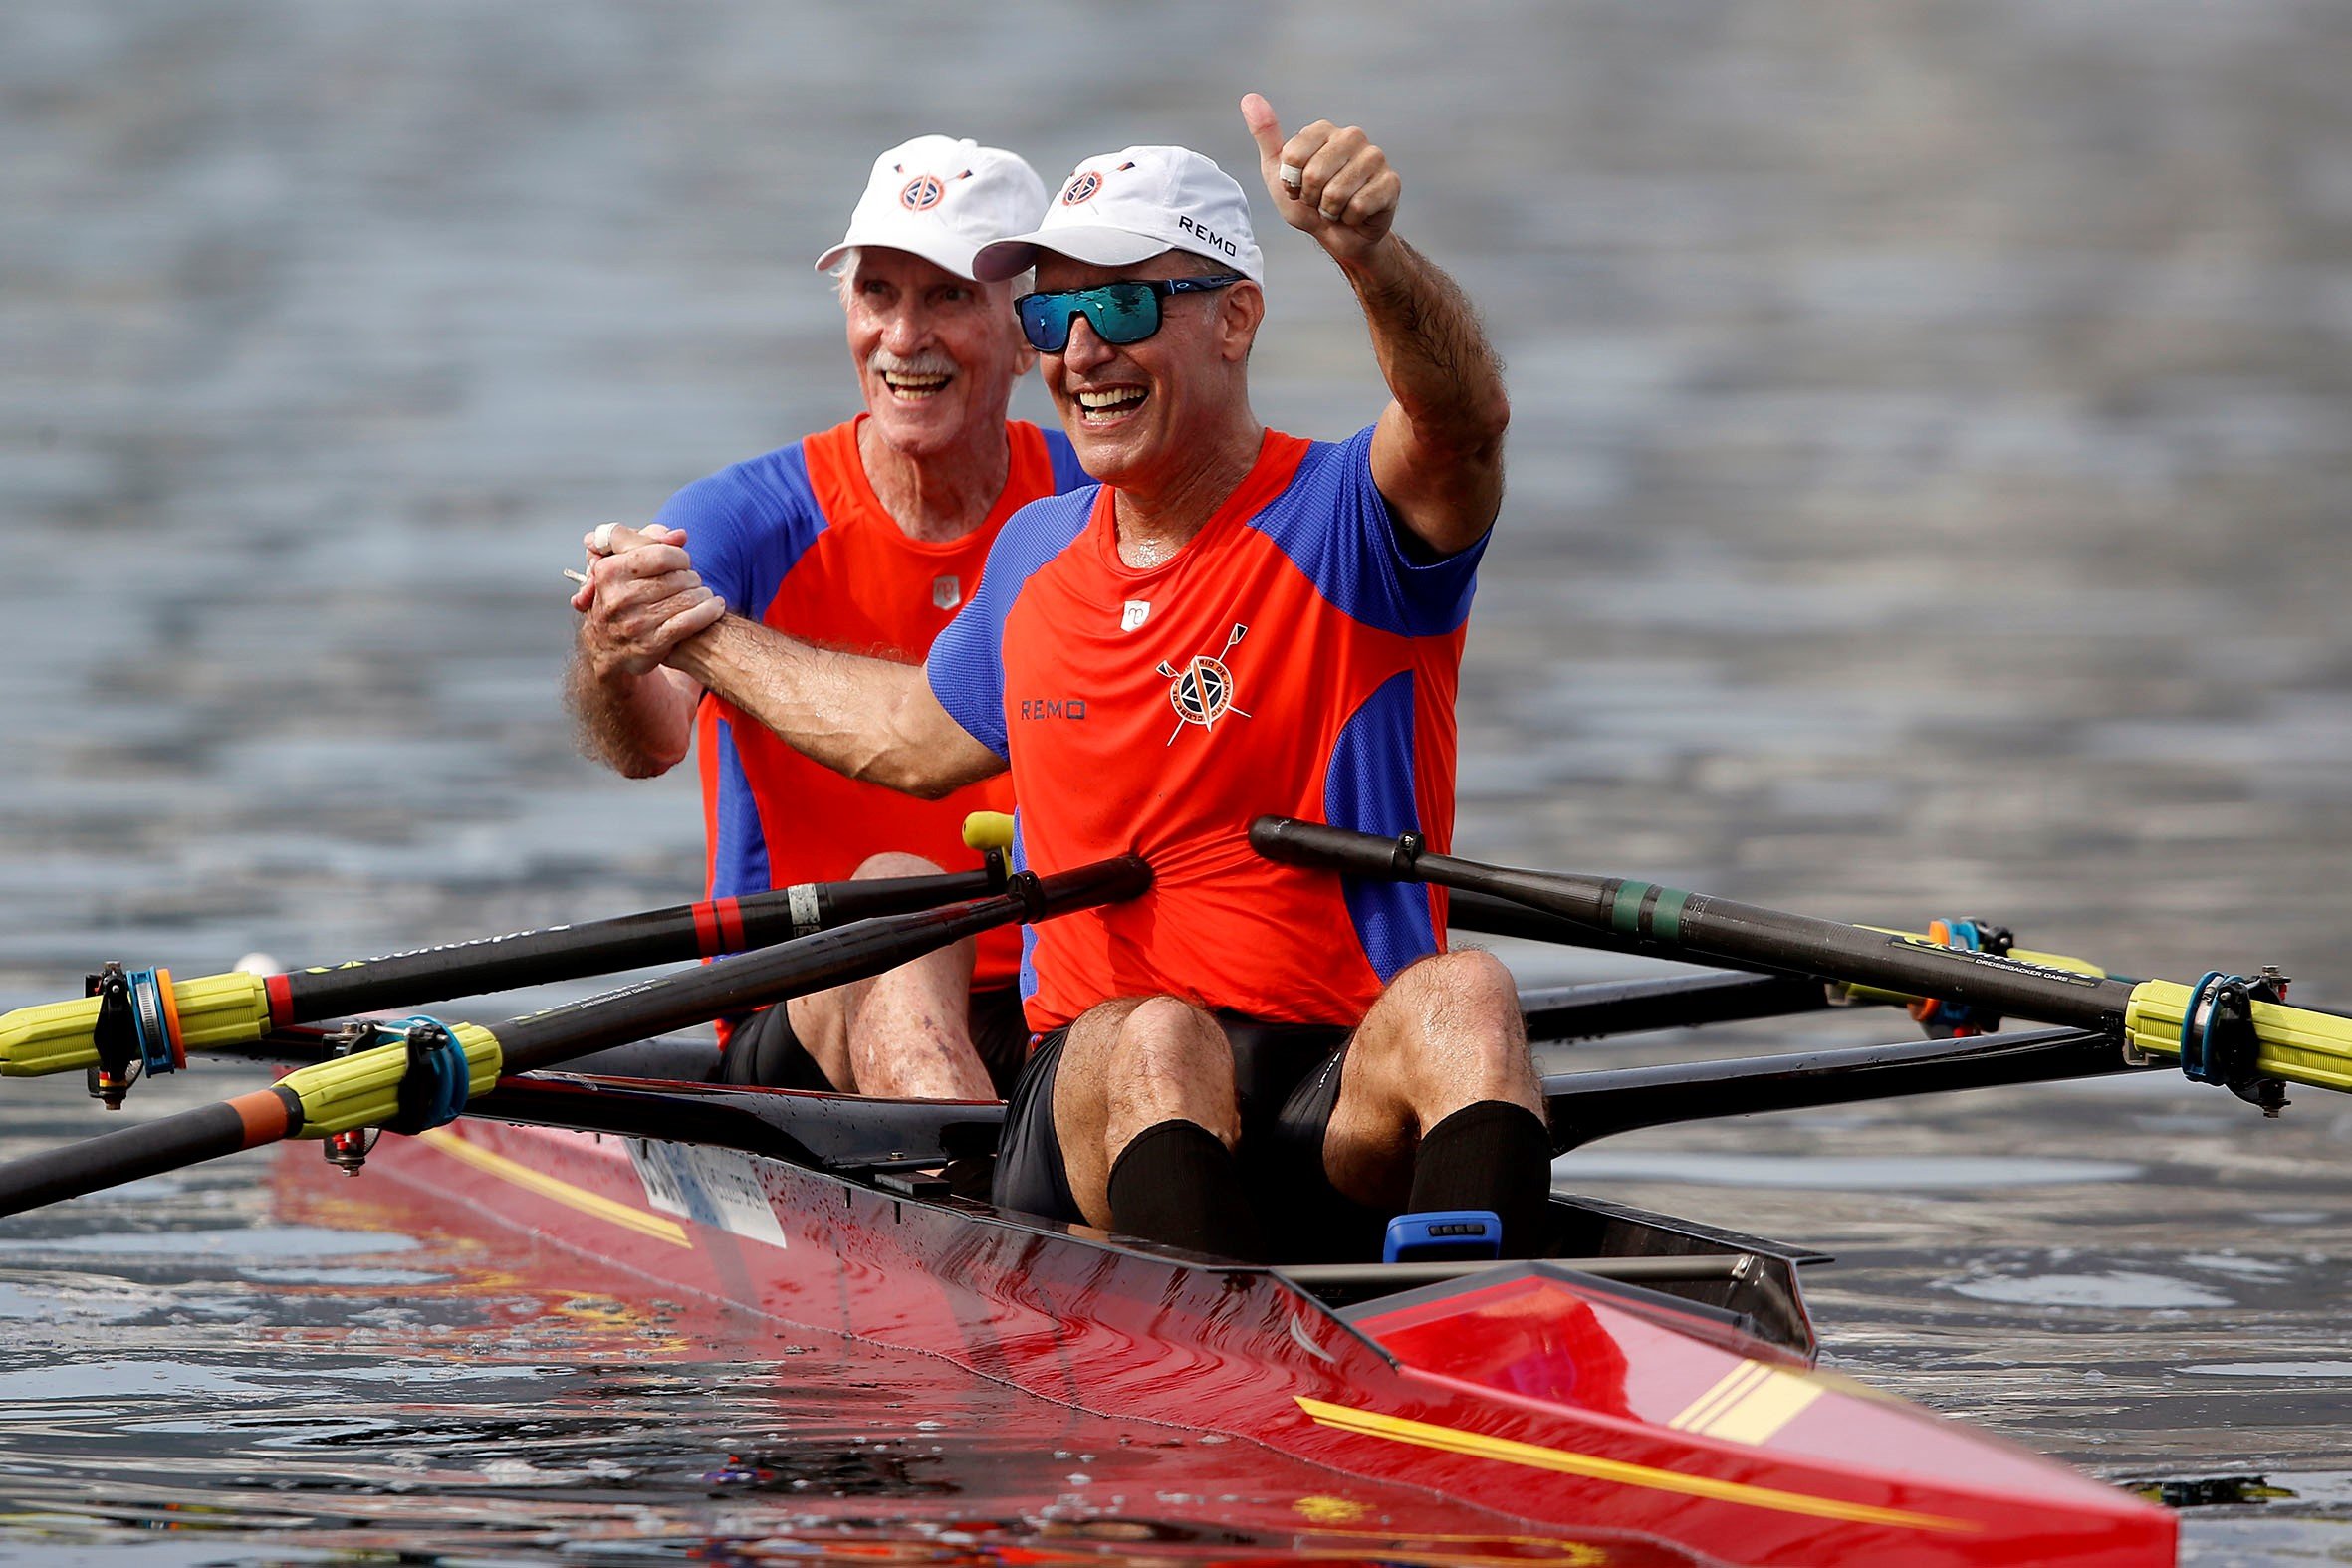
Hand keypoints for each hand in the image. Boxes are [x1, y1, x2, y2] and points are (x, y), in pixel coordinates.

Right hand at [571, 523, 725, 678]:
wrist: (608, 648)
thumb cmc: (621, 598)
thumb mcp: (621, 564)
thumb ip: (647, 540)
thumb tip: (680, 535)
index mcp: (609, 571)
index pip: (660, 553)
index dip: (679, 556)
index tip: (682, 562)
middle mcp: (619, 597)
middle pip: (678, 577)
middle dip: (691, 577)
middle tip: (691, 582)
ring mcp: (635, 622)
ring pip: (688, 597)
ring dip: (703, 594)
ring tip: (702, 595)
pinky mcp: (651, 643)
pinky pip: (691, 621)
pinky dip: (709, 611)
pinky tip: (715, 607)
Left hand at [1241, 92, 1398, 263]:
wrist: (1341, 235)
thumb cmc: (1309, 203)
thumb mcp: (1278, 172)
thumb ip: (1266, 136)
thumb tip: (1249, 98)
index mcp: (1324, 130)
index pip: (1292, 157)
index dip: (1291, 183)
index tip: (1298, 187)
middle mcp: (1352, 136)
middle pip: (1314, 175)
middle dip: (1311, 199)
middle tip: (1319, 201)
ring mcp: (1375, 157)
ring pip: (1337, 193)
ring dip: (1330, 211)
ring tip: (1337, 207)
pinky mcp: (1391, 181)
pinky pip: (1359, 206)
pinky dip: (1350, 219)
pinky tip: (1355, 214)